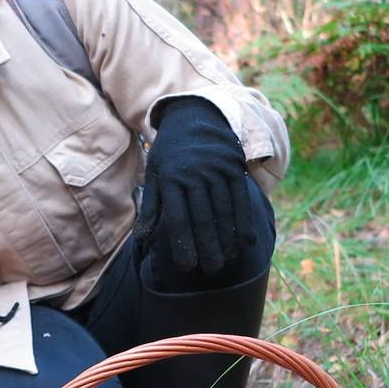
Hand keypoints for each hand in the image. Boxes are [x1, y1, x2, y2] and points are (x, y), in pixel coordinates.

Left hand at [136, 97, 254, 275]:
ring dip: (227, 238)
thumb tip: (142, 241)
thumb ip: (152, 208)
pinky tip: (246, 242)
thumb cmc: (171, 154)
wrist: (196, 117)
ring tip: (228, 261)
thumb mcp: (156, 174)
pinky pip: (241, 198)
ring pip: (223, 209)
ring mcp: (217, 168)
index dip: (183, 242)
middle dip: (207, 245)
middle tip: (211, 270)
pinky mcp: (235, 165)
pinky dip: (244, 221)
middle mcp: (194, 172)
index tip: (187, 266)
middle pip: (202, 215)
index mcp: (170, 177)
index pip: (177, 216)